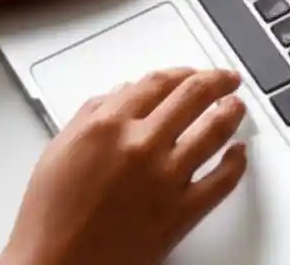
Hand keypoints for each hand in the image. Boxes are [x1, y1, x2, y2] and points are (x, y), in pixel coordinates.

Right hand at [0, 69, 248, 264]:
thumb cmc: (50, 217)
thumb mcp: (59, 151)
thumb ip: (91, 115)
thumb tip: (122, 94)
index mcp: (108, 125)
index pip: (157, 82)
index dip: (181, 72)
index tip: (191, 73)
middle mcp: (142, 144)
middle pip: (192, 96)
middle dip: (216, 81)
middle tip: (227, 79)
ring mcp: (167, 177)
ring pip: (214, 130)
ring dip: (231, 112)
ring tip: (237, 106)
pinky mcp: (183, 211)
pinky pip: (223, 180)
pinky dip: (236, 163)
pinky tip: (238, 154)